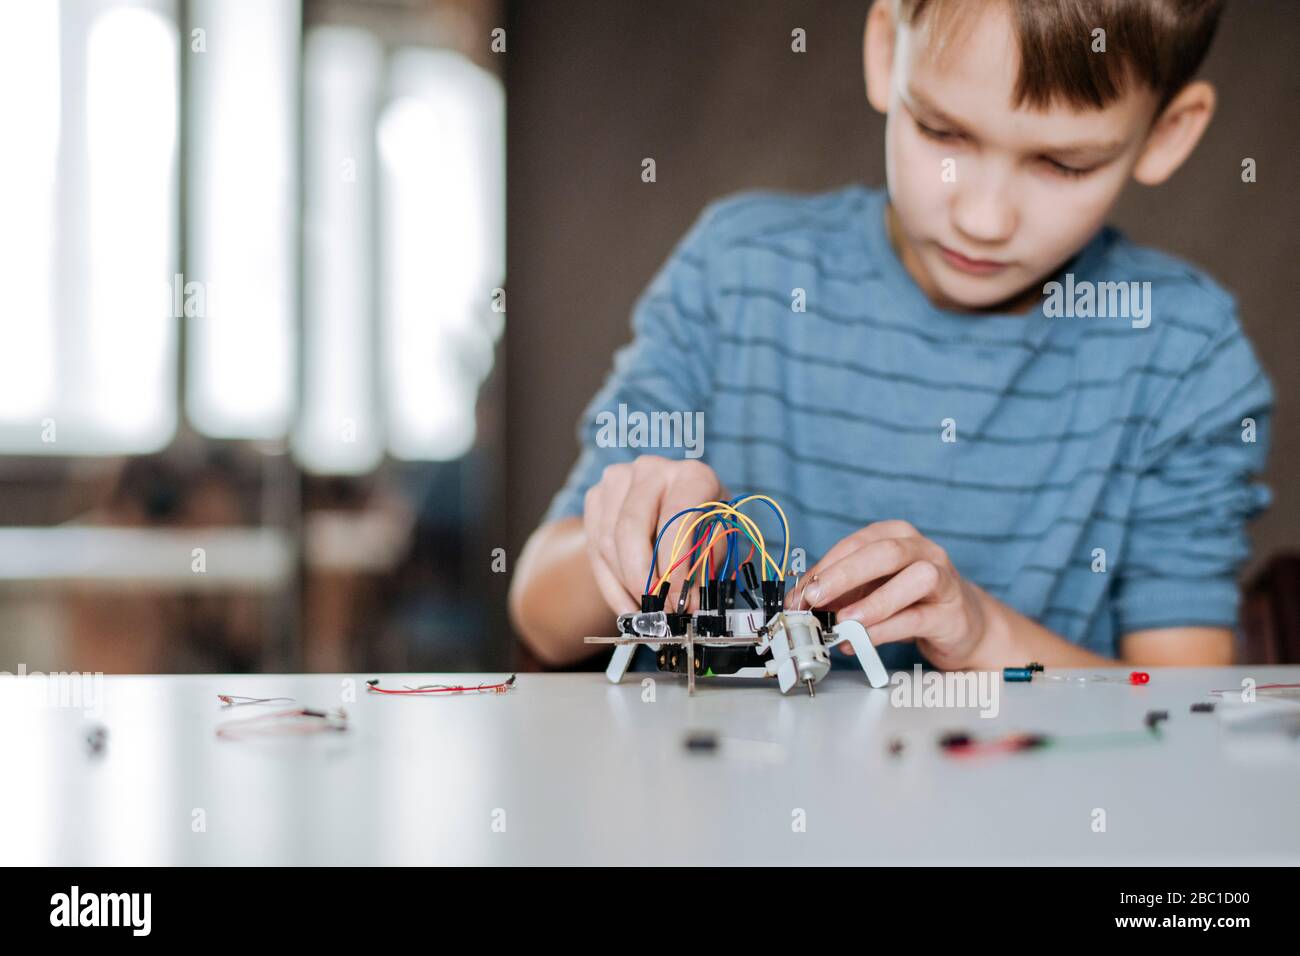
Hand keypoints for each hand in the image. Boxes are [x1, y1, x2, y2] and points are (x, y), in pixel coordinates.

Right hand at [582, 456, 726, 615]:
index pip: (677, 517)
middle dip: (642, 579)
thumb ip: (707, 565)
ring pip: (608, 543)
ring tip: (647, 612)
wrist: (676, 506)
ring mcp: (618, 480)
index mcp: (692, 475)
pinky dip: (611, 586)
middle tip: (656, 611)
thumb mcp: (719, 542)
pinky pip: (594, 549)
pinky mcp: (595, 497)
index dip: (675, 564)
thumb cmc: (704, 525)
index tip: (679, 599)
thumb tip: (691, 597)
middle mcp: (652, 469)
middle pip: (630, 529)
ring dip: (626, 586)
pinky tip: (628, 607)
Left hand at [790, 520, 1001, 670]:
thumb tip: (798, 602)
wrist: (959, 624)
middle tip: (815, 597)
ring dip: (873, 602)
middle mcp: (922, 550)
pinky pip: (918, 617)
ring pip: (913, 578)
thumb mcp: (868, 589)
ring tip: (843, 621)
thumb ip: (837, 592)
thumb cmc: (909, 600)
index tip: (801, 592)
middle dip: (844, 574)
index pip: (856, 543)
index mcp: (896, 535)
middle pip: (884, 552)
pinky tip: (863, 640)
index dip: (825, 566)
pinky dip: (886, 629)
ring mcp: (943, 578)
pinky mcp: (951, 613)